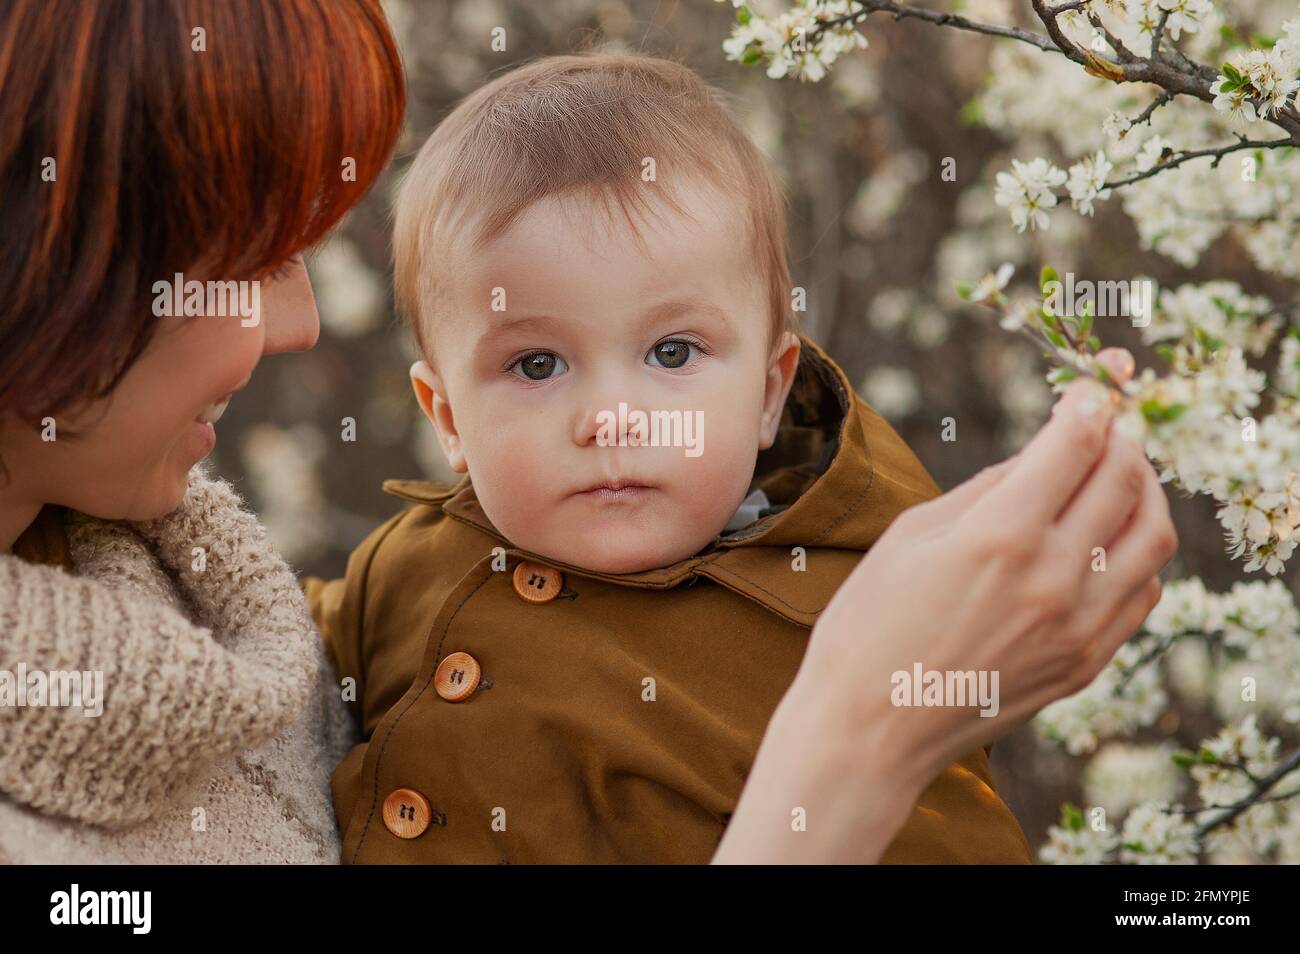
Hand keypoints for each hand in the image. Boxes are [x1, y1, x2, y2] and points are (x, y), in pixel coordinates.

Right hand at [808, 347, 1173, 789]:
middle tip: (1106, 423)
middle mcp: (1053, 577)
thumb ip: (985, 490)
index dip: (1090, 402)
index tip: (1091, 387)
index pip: (1076, 443)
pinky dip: (1138, 553)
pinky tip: (1109, 541)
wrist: (870, 727)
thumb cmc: (870, 623)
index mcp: (1000, 535)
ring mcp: (1078, 626)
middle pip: (1124, 478)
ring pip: (1152, 535)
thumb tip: (1038, 457)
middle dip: (1120, 436)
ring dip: (1144, 491)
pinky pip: (1143, 593)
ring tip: (1119, 476)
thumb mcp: (912, 535)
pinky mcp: (1085, 663)